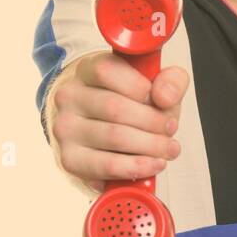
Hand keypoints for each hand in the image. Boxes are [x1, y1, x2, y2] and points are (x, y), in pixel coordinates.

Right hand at [50, 52, 187, 192]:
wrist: (107, 130)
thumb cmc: (132, 102)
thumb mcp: (156, 84)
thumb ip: (171, 80)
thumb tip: (164, 97)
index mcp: (87, 69)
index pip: (107, 71)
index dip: (141, 88)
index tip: (162, 101)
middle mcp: (70, 97)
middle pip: (115, 108)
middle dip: (153, 122)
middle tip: (171, 128)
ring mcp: (66, 129)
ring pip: (114, 137)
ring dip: (151, 145)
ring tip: (169, 148)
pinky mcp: (70, 159)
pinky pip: (106, 165)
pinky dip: (137, 167)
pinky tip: (154, 164)